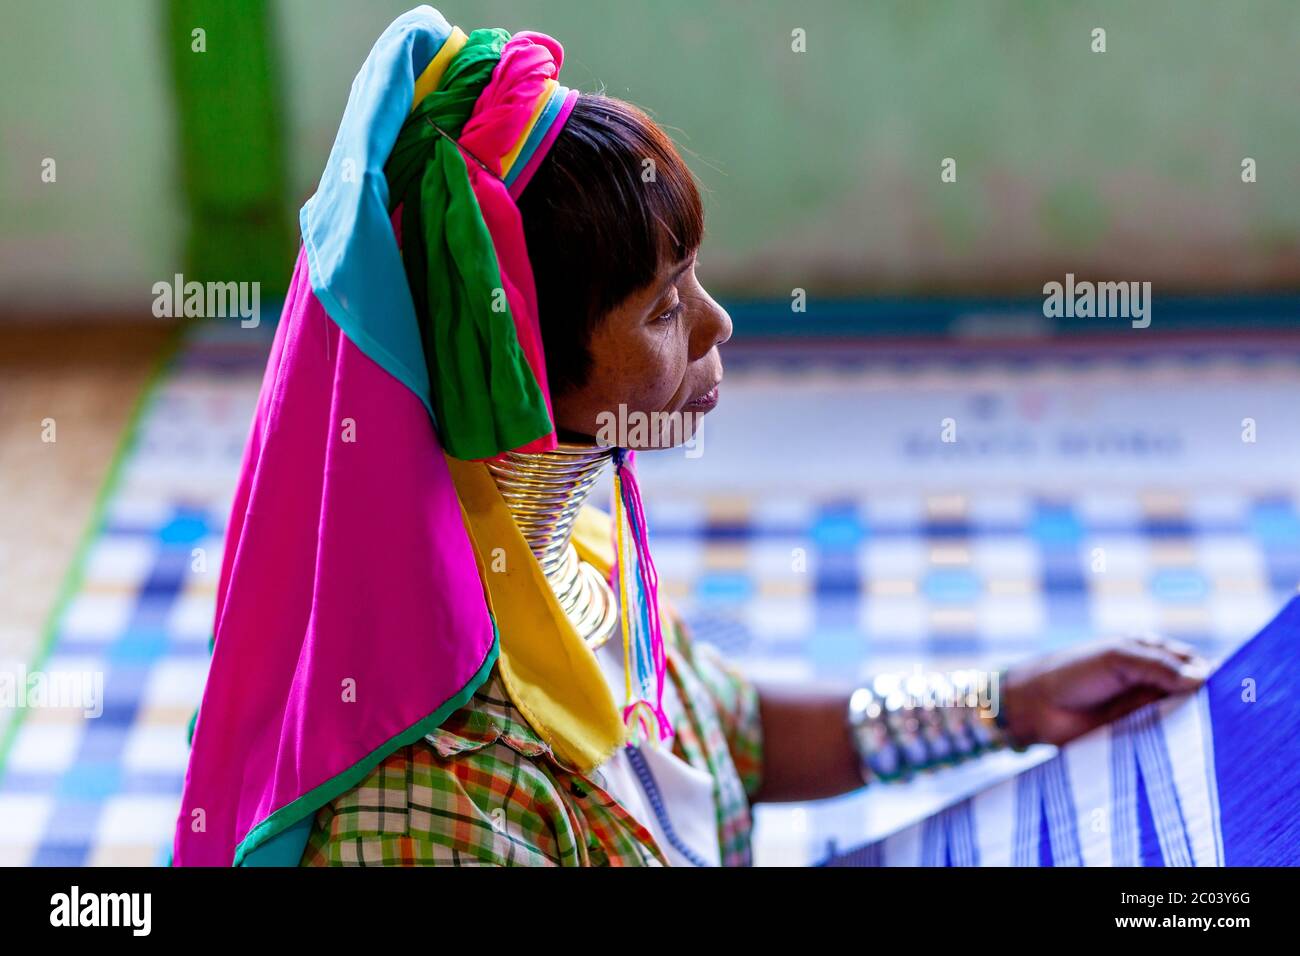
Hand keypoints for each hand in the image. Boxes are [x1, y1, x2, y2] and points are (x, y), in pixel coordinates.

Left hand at [1000, 635, 1210, 747]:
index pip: (1196, 663)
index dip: (1214, 673)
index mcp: (1154, 655)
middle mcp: (1156, 683)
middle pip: (1197, 693)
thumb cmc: (1074, 672)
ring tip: (1217, 733)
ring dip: (1199, 725)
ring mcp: (1150, 711)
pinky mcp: (1141, 736)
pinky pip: (1168, 740)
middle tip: (1231, 713)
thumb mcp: (1117, 659)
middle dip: (1212, 702)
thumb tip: (1203, 678)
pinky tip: (1194, 749)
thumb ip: (1158, 666)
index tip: (1233, 686)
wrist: (1036, 707)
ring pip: (1186, 718)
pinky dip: (1181, 744)